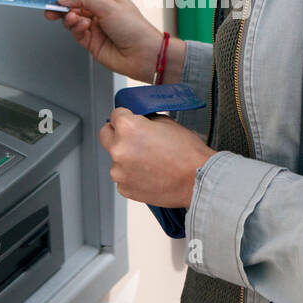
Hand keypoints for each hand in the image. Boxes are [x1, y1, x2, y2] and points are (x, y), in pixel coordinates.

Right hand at [43, 0, 172, 83]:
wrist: (142, 54)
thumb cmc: (135, 28)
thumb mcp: (108, 6)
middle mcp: (99, 9)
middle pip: (72, 2)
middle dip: (59, 3)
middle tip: (48, 6)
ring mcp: (94, 25)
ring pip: (71, 17)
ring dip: (68, 17)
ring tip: (72, 18)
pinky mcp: (90, 40)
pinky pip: (75, 31)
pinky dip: (75, 28)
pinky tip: (82, 27)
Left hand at [98, 108, 215, 207]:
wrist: (197, 181)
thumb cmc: (187, 153)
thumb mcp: (167, 123)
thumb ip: (146, 120)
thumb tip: (138, 122)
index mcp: (127, 128)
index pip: (115, 114)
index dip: (126, 116)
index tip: (131, 121)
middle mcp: (118, 148)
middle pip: (105, 135)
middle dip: (117, 134)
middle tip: (134, 139)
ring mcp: (119, 171)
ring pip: (116, 159)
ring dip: (127, 158)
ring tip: (150, 161)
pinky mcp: (124, 188)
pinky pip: (123, 177)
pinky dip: (132, 175)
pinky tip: (150, 174)